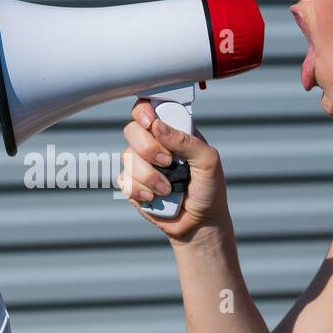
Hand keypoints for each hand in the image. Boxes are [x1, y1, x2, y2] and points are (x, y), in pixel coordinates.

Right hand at [120, 98, 230, 243]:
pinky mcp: (132, 185)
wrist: (199, 223)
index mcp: (172, 131)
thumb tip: (158, 126)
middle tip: (167, 162)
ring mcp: (140, 164)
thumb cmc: (209, 188)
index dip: (143, 110)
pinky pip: (123, 180)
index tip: (150, 122)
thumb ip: (186, 141)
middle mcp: (153, 144)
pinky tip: (155, 198)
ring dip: (148, 176)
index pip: (149, 109)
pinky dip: (140, 191)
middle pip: (131, 130)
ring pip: (126, 157)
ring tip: (167, 189)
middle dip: (147, 148)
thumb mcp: (208, 161)